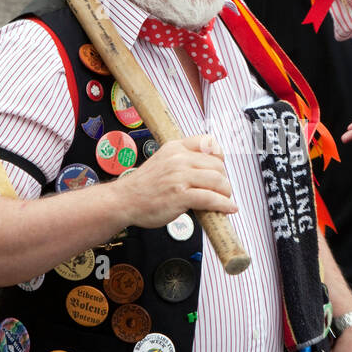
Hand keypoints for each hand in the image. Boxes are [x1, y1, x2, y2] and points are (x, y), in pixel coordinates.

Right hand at [115, 134, 237, 227]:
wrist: (123, 201)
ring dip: (225, 193)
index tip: (220, 168)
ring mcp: (179, 177)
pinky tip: (228, 208)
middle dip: (224, 179)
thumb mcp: (162, 161)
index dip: (220, 157)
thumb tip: (209, 169)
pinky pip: (210, 198)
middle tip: (221, 190)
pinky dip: (223, 204)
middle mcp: (178, 159)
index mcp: (175, 148)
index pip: (209, 142)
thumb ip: (182, 160)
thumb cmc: (143, 186)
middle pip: (217, 165)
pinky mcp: (180, 195)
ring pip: (217, 181)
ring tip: (224, 200)